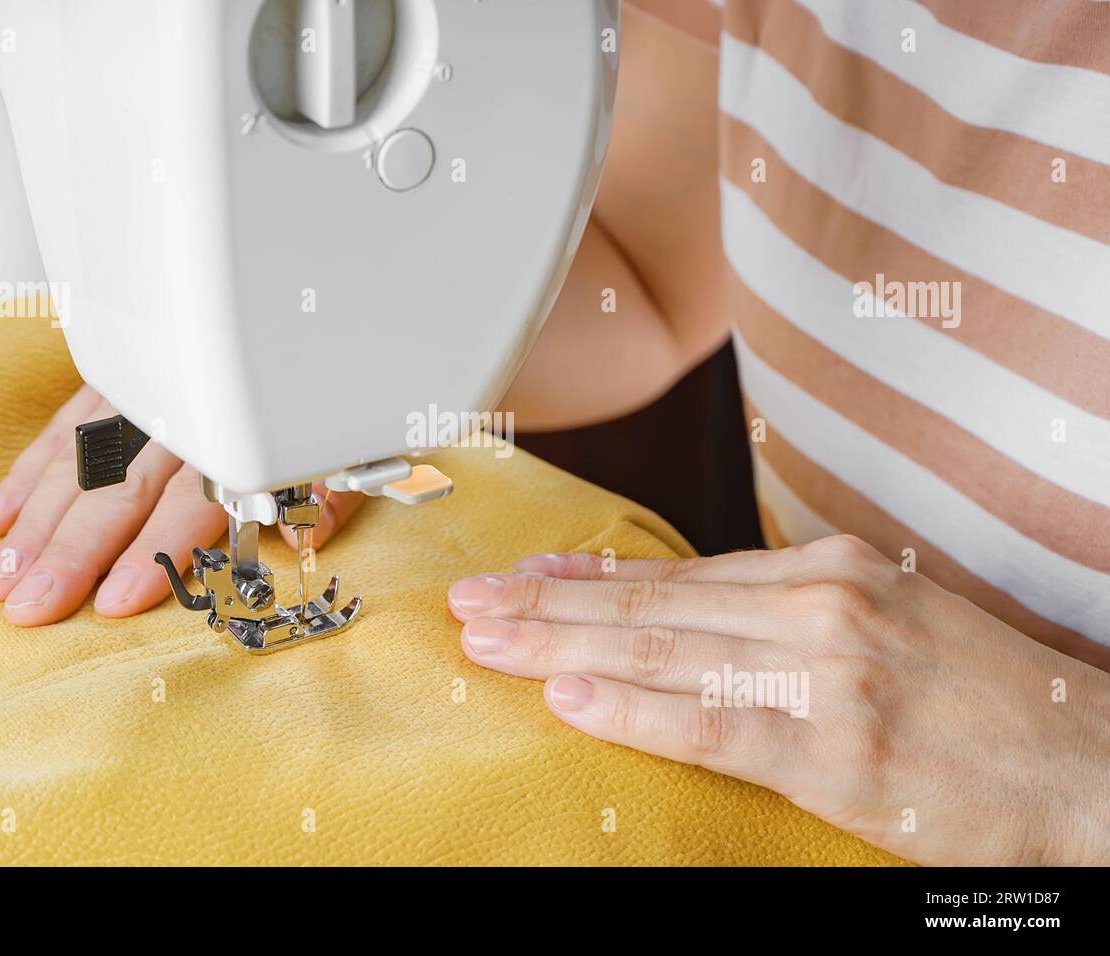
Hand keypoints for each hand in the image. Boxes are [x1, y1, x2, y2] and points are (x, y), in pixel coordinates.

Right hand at [0, 385, 361, 625]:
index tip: (112, 600)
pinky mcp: (113, 378)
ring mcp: (140, 394)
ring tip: (0, 577)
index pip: (189, 504)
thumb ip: (324, 497)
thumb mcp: (340, 447)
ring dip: (36, 521)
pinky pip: (64, 425)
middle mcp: (182, 416)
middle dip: (71, 551)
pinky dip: (29, 472)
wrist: (296, 311)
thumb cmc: (312, 398)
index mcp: (236, 439)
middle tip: (29, 605)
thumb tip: (302, 540)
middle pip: (120, 488)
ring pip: (79, 460)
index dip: (151, 555)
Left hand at [448, 535, 1108, 864]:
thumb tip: (686, 616)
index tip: (521, 574)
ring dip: (560, 644)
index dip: (588, 577)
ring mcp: (828, 673)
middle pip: (653, 602)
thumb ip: (782, 617)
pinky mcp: (839, 751)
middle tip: (469, 600)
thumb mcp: (881, 625)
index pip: (679, 572)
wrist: (1087, 766)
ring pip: (664, 650)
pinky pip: (711, 724)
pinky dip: (630, 707)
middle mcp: (821, 605)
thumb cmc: (980, 700)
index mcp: (828, 571)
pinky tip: (566, 697)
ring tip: (486, 640)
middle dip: (548, 601)